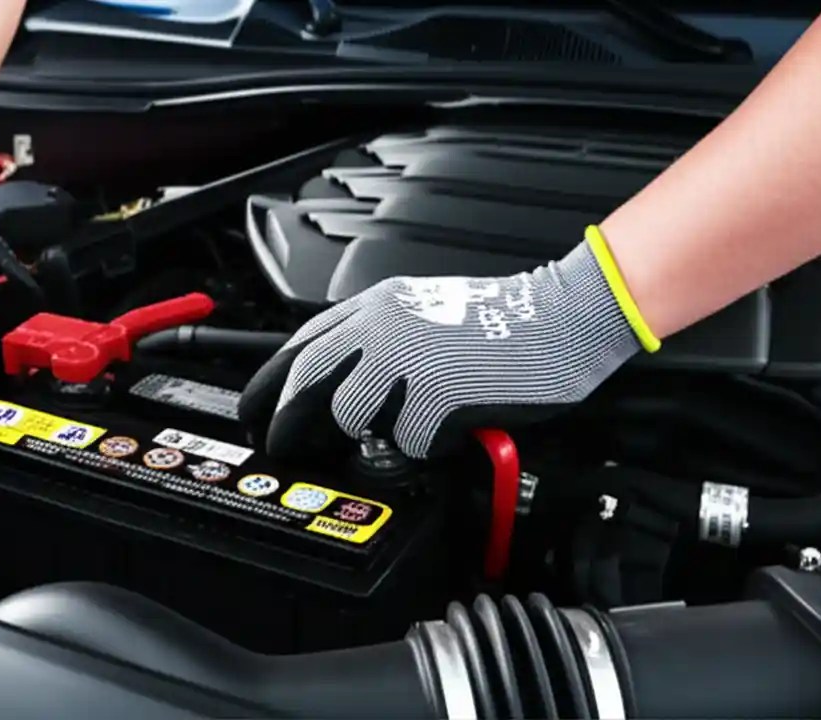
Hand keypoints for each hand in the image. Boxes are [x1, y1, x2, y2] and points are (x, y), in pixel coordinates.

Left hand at [239, 239, 651, 458]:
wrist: (564, 316)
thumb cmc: (501, 321)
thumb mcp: (423, 313)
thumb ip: (378, 341)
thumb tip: (339, 388)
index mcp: (378, 307)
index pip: (302, 345)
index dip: (270, 383)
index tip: (256, 410)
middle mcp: (385, 327)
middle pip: (308, 379)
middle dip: (286, 419)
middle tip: (280, 444)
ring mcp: (411, 360)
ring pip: (352, 413)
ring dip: (365, 436)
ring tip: (390, 438)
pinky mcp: (441, 394)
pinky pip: (411, 440)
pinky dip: (423, 448)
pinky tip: (446, 435)